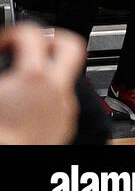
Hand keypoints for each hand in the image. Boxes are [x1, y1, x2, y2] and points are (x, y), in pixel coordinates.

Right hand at [0, 25, 84, 145]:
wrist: (11, 159)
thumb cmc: (0, 131)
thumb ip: (0, 66)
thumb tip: (0, 52)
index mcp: (35, 77)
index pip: (31, 32)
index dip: (14, 32)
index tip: (4, 40)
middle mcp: (58, 89)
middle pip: (71, 45)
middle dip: (51, 38)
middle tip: (32, 43)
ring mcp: (65, 107)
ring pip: (66, 75)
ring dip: (47, 71)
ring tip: (21, 79)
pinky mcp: (65, 123)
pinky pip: (61, 100)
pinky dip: (46, 95)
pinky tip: (26, 103)